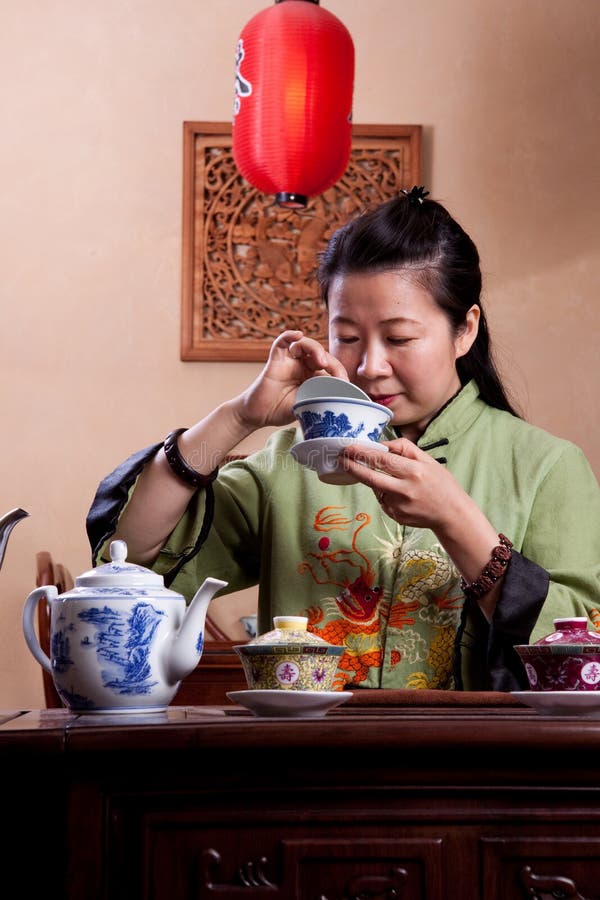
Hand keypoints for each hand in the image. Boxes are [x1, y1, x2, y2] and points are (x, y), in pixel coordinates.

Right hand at [235, 330, 348, 428]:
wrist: (259, 414)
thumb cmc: (281, 410)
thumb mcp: (308, 404)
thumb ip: (322, 396)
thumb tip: (344, 396)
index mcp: (312, 376)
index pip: (330, 366)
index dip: (340, 372)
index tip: (347, 384)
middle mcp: (302, 365)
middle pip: (320, 354)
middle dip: (331, 362)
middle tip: (337, 376)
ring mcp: (289, 360)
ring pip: (305, 344)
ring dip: (315, 349)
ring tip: (321, 362)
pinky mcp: (276, 358)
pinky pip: (282, 341)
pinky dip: (290, 335)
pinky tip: (298, 335)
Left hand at [340, 438, 467, 532]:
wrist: (452, 514)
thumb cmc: (441, 484)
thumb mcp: (427, 460)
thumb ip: (404, 449)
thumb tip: (381, 444)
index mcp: (414, 472)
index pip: (381, 460)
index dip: (362, 453)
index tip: (348, 447)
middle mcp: (405, 490)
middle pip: (370, 477)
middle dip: (353, 467)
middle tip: (341, 459)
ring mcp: (399, 506)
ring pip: (376, 489)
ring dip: (376, 481)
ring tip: (395, 481)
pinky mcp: (396, 517)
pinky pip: (383, 501)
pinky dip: (386, 494)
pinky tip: (401, 495)